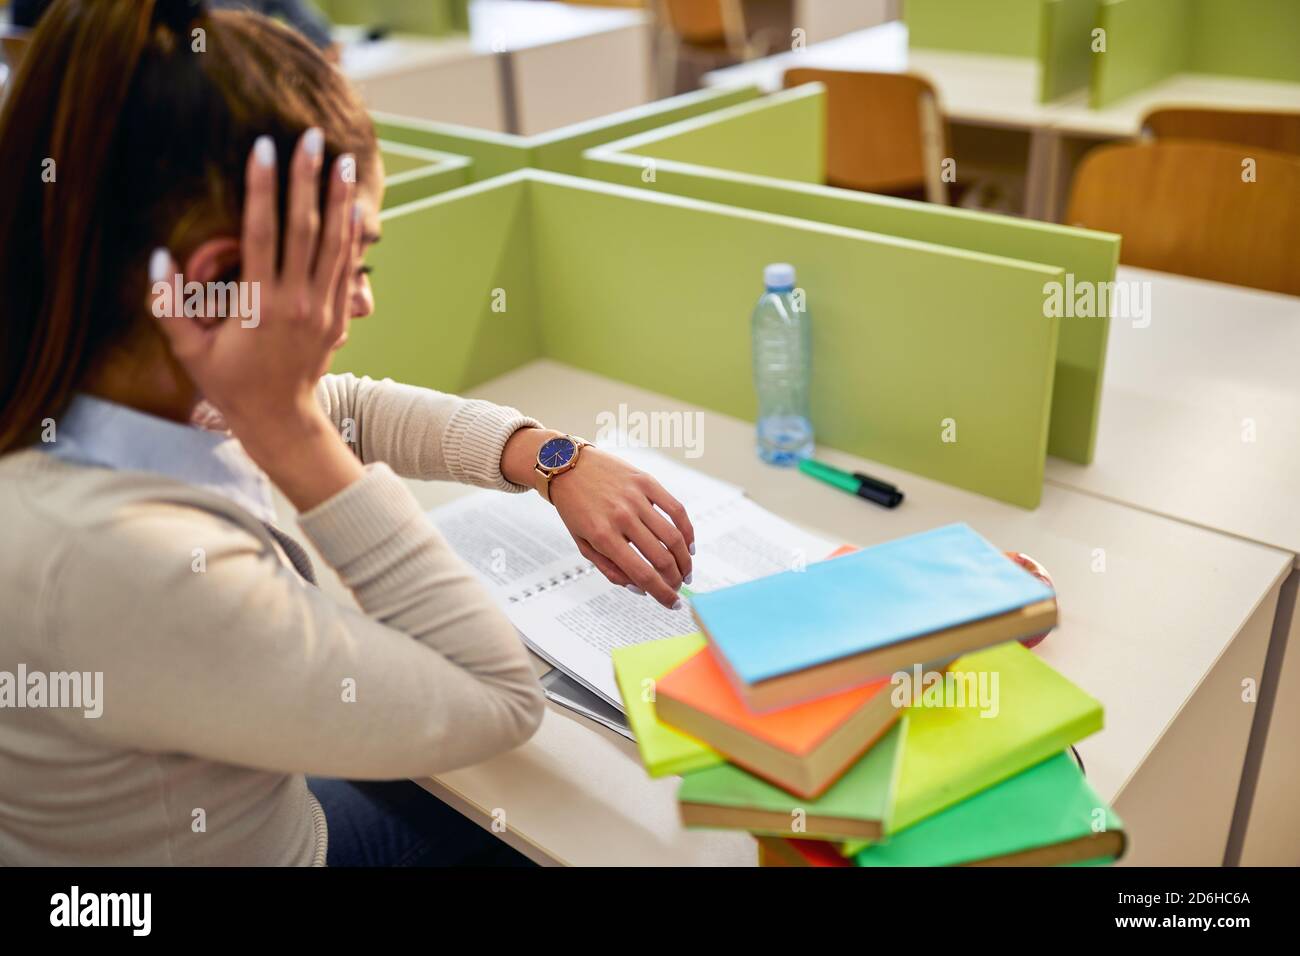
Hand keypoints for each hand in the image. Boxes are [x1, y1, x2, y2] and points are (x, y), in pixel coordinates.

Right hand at [149, 129, 364, 510]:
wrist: (280, 419)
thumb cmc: (230, 384)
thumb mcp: (190, 350)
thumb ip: (170, 304)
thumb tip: (158, 257)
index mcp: (261, 305)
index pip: (262, 233)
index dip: (262, 188)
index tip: (263, 150)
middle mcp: (297, 302)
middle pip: (305, 229)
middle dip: (306, 180)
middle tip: (309, 138)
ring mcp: (322, 309)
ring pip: (334, 245)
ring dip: (339, 200)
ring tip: (343, 161)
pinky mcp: (337, 316)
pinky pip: (346, 268)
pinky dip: (351, 236)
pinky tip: (354, 208)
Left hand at [501, 431, 694, 608]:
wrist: (567, 466)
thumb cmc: (574, 508)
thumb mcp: (582, 544)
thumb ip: (610, 569)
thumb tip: (640, 589)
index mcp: (603, 536)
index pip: (642, 573)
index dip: (662, 594)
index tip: (672, 604)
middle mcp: (621, 517)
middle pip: (661, 558)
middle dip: (675, 580)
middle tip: (678, 587)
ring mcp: (636, 498)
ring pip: (673, 536)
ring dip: (685, 560)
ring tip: (686, 572)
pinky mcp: (646, 482)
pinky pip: (676, 509)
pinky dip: (687, 531)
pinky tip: (689, 546)